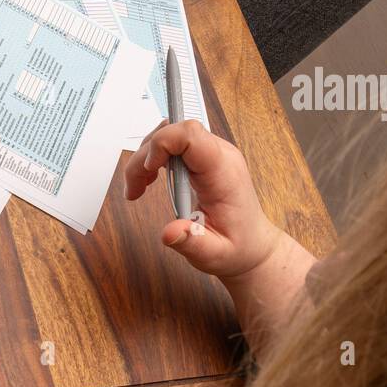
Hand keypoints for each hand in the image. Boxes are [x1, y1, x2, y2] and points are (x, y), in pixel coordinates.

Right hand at [123, 119, 281, 280]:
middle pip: (172, 133)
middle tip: (134, 190)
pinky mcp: (204, 157)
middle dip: (144, 157)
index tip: (148, 170)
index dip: (162, 144)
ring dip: (146, 158)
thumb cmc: (236, 245)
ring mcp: (212, 153)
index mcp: (223, 174)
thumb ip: (192, 242)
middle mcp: (219, 156)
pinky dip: (154, 158)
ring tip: (139, 187)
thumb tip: (170, 233)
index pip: (191, 135)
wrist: (252, 243)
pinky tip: (150, 179)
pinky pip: (174, 143)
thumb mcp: (214, 254)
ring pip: (169, 134)